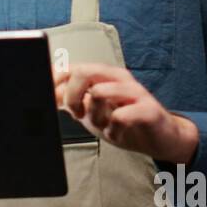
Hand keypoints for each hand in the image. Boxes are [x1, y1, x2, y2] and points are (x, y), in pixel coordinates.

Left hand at [53, 63, 198, 163]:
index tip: (49, 102)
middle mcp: (118, 78)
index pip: (71, 68)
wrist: (161, 137)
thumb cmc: (123, 121)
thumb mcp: (91, 111)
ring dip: (94, 115)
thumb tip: (45, 96)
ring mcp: (135, 92)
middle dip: (71, 96)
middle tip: (76, 114)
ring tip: (102, 126)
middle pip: (84, 72)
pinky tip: (117, 133)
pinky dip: (113, 129)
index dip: (55, 83)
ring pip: (100, 92)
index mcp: (103, 75)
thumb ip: (71, 101)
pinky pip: (121, 116)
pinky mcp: (148, 109)